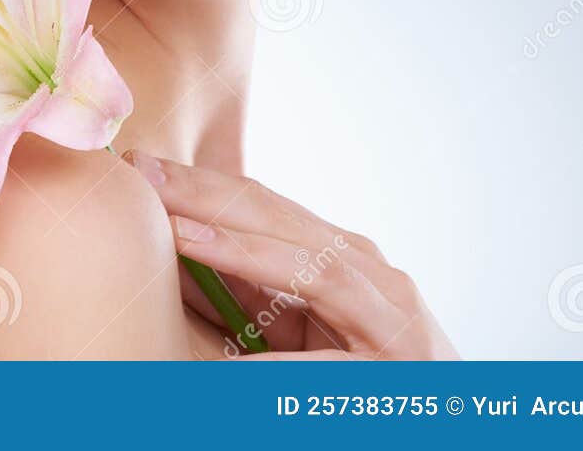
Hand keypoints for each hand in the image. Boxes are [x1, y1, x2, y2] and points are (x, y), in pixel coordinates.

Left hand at [125, 152, 458, 359]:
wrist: (443, 419)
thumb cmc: (361, 375)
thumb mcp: (295, 322)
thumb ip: (241, 287)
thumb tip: (164, 249)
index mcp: (340, 254)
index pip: (261, 204)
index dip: (200, 181)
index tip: (139, 163)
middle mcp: (370, 273)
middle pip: (279, 220)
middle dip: (207, 194)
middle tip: (144, 176)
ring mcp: (392, 318)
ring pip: (315, 270)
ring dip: (242, 250)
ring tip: (179, 234)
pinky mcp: (400, 370)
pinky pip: (332, 366)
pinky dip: (283, 364)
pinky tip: (232, 365)